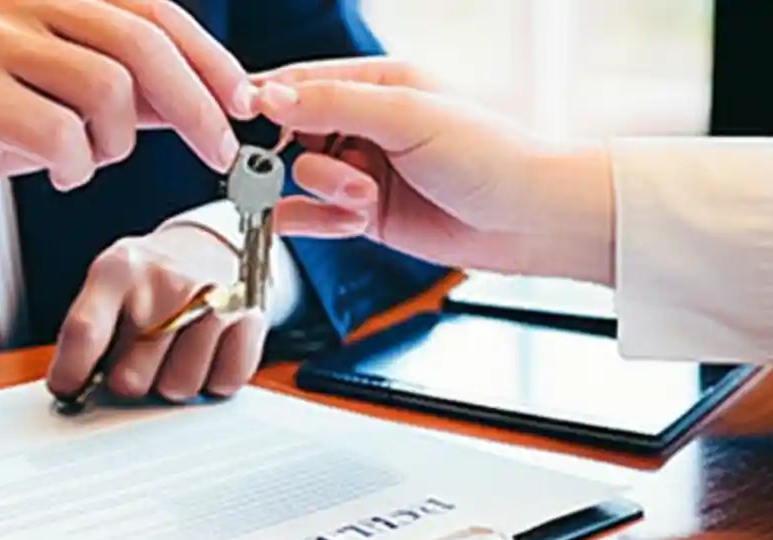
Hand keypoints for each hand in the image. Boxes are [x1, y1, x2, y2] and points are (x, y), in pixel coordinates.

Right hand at [0, 0, 252, 227]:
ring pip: (105, 90)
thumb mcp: (75, 97)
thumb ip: (139, 89)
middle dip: (194, 105)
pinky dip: (73, 166)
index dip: (209, 58)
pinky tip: (56, 171)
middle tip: (219, 151)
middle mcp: (21, 1)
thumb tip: (220, 96)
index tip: (244, 101)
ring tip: (90, 157)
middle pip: (140, 44)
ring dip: (116, 144)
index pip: (153, 11)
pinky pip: (59, 135)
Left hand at [46, 226, 267, 401]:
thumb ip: (88, 329)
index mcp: (120, 269)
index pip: (85, 331)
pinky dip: (212, 377)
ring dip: (172, 380)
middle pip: (131, 378)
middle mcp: (167, 282)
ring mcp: (213, 300)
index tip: (66, 390)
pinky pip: (221, 384)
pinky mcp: (249, 319)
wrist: (212, 247)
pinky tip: (206, 349)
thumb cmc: (152, 275)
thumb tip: (70, 388)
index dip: (70, 372)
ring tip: (175, 348)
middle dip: (129, 379)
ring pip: (177, 388)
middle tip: (137, 356)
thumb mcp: (110, 283)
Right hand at [253, 58, 615, 285]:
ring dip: (325, 192)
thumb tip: (267, 96)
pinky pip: (314, 215)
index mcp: (377, 84)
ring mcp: (364, 169)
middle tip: (332, 171)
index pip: (300, 83)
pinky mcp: (365, 214)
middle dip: (298, 156)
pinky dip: (315, 222)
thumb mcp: (406, 116)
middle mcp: (365, 124)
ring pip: (303, 177)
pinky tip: (337, 223)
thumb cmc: (487, 155)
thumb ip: (333, 105)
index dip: (266, 101)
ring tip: (364, 201)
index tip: (244, 120)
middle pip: (293, 134)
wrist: (528, 221)